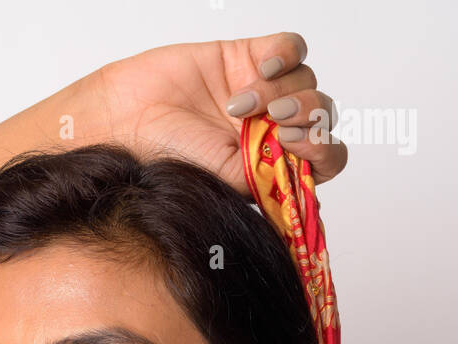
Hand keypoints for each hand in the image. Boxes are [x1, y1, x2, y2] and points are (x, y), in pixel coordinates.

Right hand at [89, 32, 343, 194]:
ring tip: (237, 104)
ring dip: (280, 89)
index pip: (327, 157)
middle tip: (274, 122)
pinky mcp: (248, 57)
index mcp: (274, 166)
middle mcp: (272, 130)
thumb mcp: (228, 183)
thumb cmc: (168, 159)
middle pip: (323, 114)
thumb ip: (271, 177)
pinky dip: (284, 54)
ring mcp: (263, 92)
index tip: (294, 145)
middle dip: (307, 115)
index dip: (323, 149)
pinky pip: (291, 47)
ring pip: (307, 81)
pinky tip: (260, 67)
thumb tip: (309, 174)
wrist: (130, 121)